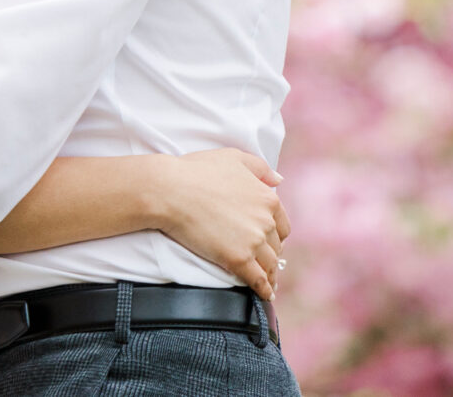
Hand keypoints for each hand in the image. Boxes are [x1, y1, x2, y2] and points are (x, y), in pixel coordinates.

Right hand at [151, 150, 290, 300]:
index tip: (270, 243)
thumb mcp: (233, 157)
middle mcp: (266, 220)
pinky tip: (265, 295)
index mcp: (268, 198)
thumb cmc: (197, 170)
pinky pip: (257, 279)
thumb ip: (260, 168)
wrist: (171, 190)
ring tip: (268, 284)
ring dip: (270, 275)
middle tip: (266, 264)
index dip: (275, 236)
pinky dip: (264, 289)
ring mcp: (253, 241)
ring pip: (269, 264)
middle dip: (271, 255)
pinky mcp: (238, 259)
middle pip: (276, 246)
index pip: (281, 225)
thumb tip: (279, 180)